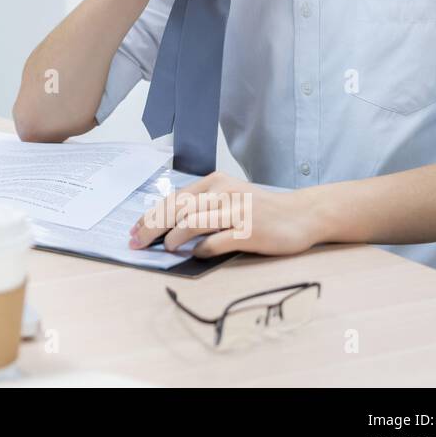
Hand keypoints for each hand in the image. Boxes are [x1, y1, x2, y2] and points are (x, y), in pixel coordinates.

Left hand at [128, 171, 324, 257]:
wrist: (302, 214)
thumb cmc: (260, 208)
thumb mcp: (228, 197)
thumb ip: (202, 206)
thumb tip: (165, 227)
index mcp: (214, 182)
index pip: (173, 199)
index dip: (150, 216)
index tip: (134, 231)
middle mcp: (223, 193)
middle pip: (177, 210)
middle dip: (152, 228)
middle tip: (137, 243)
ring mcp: (237, 211)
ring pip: (192, 222)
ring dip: (174, 237)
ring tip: (167, 248)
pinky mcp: (249, 231)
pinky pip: (217, 241)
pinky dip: (202, 249)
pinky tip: (196, 254)